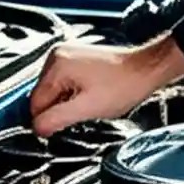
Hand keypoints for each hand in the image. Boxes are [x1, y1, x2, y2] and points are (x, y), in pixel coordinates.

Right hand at [29, 36, 183, 136]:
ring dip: (68, 102)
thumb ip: (56, 119)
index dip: (49, 120)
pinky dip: (75, 94)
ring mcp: (68, 55)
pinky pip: (66, 84)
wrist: (148, 70)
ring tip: (92, 100)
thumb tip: (37, 128)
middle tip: (84, 110)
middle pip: (44, 96)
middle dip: (60, 109)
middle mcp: (58, 55)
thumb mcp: (87, 108)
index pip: (35, 103)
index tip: (65, 125)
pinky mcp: (78, 59)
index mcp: (56, 64)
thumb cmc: (126, 85)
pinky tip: (92, 94)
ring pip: (55, 91)